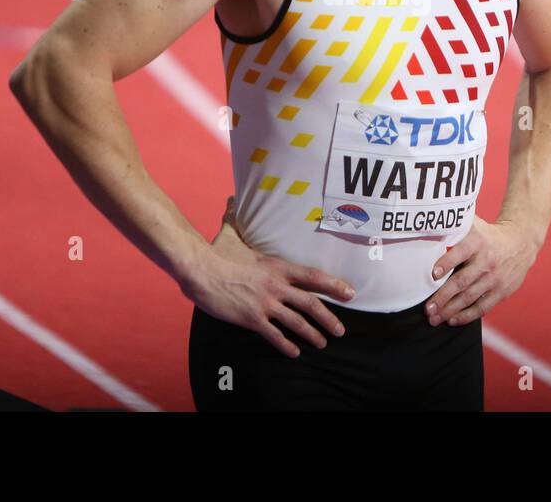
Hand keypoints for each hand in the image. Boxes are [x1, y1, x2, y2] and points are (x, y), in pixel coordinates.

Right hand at [179, 198, 356, 357]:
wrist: (200, 270)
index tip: (350, 292)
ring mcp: (265, 303)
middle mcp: (276, 286)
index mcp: (277, 266)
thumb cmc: (215, 252)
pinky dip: (286, 345)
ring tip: (322, 344)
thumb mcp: (230, 233)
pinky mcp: (252, 318)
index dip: (334, 284)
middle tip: (341, 330)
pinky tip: (294, 352)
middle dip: (329, 318)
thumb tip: (231, 199)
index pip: (312, 275)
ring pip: (296, 322)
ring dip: (312, 335)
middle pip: (311, 303)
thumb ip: (235, 218)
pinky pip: (274, 335)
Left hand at [425, 215, 538, 326]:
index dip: (447, 263)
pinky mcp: (502, 291)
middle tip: (427, 308)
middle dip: (443, 296)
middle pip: (462, 281)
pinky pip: (483, 307)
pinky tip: (452, 320)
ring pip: (470, 297)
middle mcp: (487, 261)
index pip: (461, 252)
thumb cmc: (488, 235)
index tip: (433, 274)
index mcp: (478, 242)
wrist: (521, 243)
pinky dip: (466, 315)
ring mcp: (495, 278)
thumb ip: (454, 227)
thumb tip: (429, 227)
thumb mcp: (475, 225)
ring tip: (434, 318)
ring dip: (450, 310)